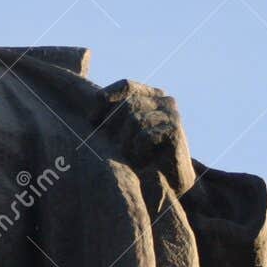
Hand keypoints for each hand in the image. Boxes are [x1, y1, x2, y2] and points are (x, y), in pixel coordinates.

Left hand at [101, 80, 195, 195]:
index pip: (127, 85)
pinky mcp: (175, 132)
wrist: (168, 182)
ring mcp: (172, 115)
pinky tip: (143, 159)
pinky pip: (144, 136)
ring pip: (135, 120)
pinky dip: (138, 150)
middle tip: (113, 146)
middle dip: (113, 126)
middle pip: (128, 104)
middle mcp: (165, 100)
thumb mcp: (122, 129)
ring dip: (126, 143)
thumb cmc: (140, 154)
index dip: (106, 99)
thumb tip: (91, 96)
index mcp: (152, 95)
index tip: (91, 120)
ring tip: (130, 156)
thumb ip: (112, 112)